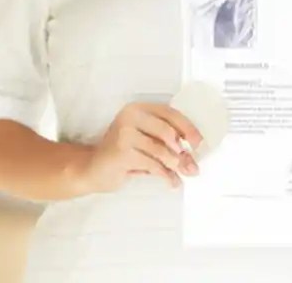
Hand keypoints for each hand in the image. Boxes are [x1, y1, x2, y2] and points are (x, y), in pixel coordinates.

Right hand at [81, 103, 202, 193]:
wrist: (93, 168)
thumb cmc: (123, 154)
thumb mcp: (146, 144)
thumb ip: (166, 145)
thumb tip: (192, 160)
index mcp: (138, 109)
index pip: (169, 112)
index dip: (187, 127)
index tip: (198, 142)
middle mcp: (130, 117)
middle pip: (167, 130)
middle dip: (183, 149)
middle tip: (191, 163)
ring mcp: (124, 134)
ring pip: (161, 149)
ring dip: (175, 164)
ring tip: (180, 173)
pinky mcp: (122, 153)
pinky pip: (152, 164)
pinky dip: (165, 175)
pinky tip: (170, 181)